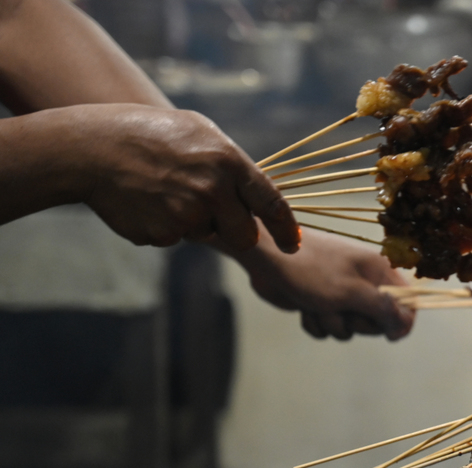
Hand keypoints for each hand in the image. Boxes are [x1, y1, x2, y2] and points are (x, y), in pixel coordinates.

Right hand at [74, 104, 299, 251]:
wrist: (92, 149)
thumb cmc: (149, 134)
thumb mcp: (199, 132)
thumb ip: (232, 165)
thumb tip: (258, 194)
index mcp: (228, 161)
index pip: (271, 204)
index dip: (285, 229)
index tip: (293, 245)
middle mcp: (213, 190)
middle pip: (245, 236)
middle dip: (235, 232)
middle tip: (210, 212)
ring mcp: (188, 214)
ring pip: (206, 234)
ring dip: (192, 221)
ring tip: (163, 190)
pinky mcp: (164, 233)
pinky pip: (175, 239)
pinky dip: (164, 225)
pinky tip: (145, 201)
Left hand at [236, 227, 415, 340]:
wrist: (265, 258)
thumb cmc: (310, 270)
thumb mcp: (350, 291)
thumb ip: (382, 308)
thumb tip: (404, 326)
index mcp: (378, 271)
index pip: (406, 302)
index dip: (400, 322)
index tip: (387, 335)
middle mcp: (363, 281)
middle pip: (378, 321)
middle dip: (358, 324)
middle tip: (343, 310)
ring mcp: (341, 293)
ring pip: (349, 327)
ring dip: (331, 323)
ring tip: (317, 305)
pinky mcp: (321, 303)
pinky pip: (328, 327)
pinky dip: (316, 323)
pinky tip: (304, 309)